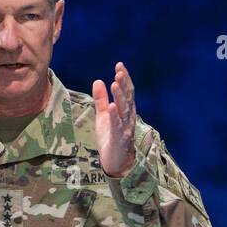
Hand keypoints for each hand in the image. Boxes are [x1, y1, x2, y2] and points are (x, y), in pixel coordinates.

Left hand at [93, 62, 136, 176]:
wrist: (115, 162)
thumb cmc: (110, 138)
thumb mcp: (103, 116)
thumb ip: (101, 99)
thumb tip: (98, 80)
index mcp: (126, 110)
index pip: (127, 91)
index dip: (124, 78)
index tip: (119, 65)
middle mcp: (128, 117)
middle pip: (128, 98)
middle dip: (124, 84)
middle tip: (119, 71)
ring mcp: (126, 128)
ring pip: (125, 110)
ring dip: (120, 97)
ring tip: (115, 84)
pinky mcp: (120, 139)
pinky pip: (118, 126)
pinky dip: (116, 116)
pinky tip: (112, 106)